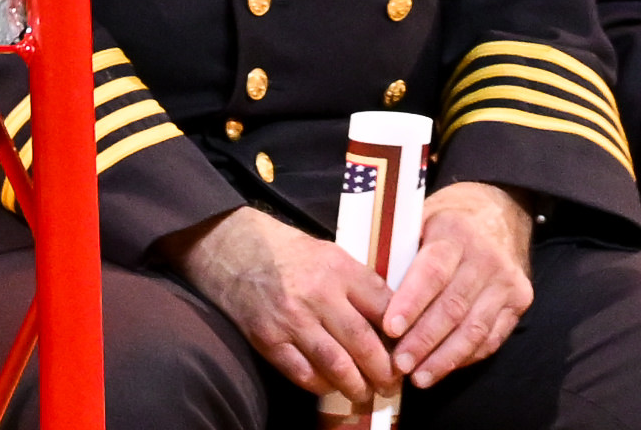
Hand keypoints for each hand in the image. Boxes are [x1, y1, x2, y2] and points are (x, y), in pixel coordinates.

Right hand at [162, 204, 397, 407]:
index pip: (383, 305)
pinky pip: (303, 373)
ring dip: (357, 386)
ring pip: (336, 365)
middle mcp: (317, 293)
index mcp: (337, 267)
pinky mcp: (268, 339)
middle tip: (393, 383)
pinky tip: (332, 386)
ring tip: (367, 393)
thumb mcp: (328, 252)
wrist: (230, 247)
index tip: (410, 349)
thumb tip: (391, 318)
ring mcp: (291, 318)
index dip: (402, 333)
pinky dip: (322, 386)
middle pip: (363, 341)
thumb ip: (357, 282)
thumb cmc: (285, 250)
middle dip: (384, 370)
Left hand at [382, 183, 532, 386]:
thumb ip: (395, 254)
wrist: (495, 216)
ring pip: (474, 329)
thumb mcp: (417, 224)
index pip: (432, 272)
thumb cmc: (442, 228)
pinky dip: (465, 357)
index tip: (390, 329)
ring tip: (418, 377)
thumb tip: (361, 294)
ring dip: (444, 358)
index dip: (410, 303)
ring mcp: (507, 279)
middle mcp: (486, 256)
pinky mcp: (520, 300)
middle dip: (423, 340)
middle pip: (452, 307)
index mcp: (454, 232)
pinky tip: (442, 368)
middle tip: (398, 364)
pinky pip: (491, 338)